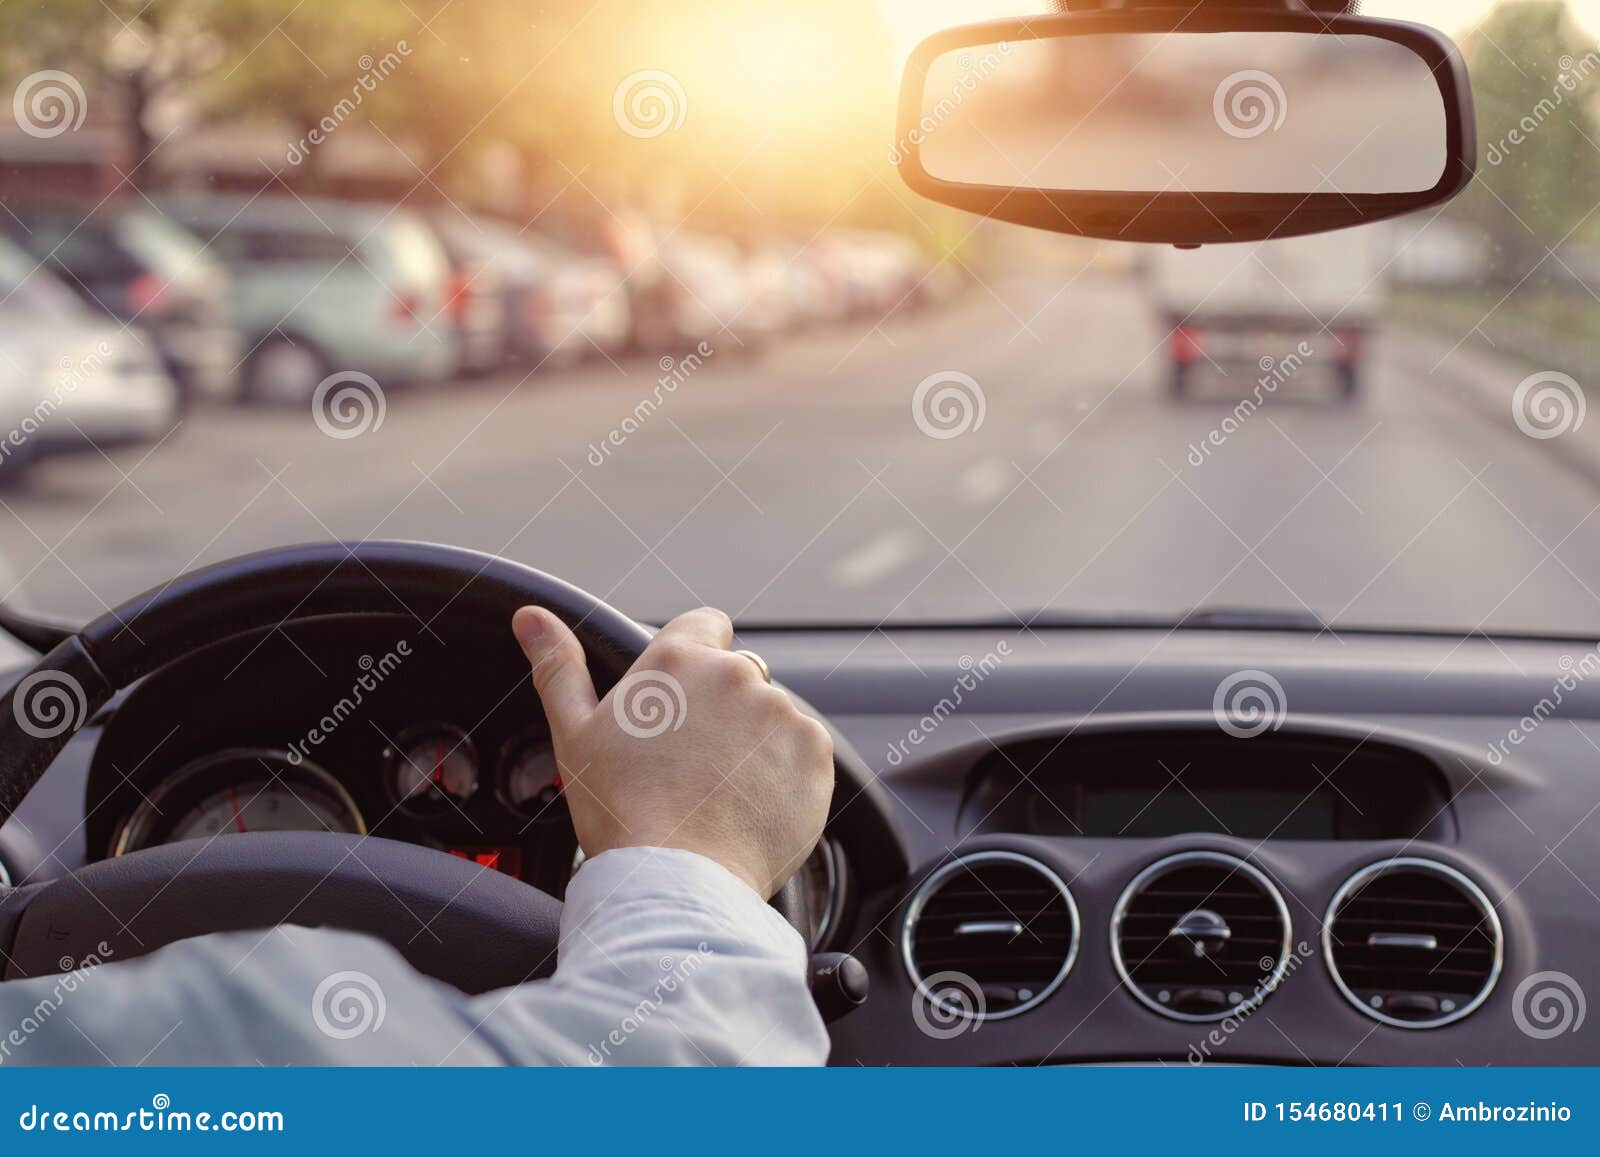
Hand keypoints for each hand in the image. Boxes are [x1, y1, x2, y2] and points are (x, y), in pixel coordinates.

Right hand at [510, 605, 833, 897]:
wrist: (678, 881)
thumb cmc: (620, 811)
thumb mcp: (575, 734)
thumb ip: (559, 667)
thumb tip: (531, 617)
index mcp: (678, 661)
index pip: (705, 624)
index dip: (696, 659)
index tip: (684, 699)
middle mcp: (736, 675)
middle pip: (739, 676)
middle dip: (722, 708)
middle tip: (692, 763)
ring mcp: (781, 713)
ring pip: (772, 716)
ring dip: (755, 741)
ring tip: (720, 791)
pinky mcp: (814, 753)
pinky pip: (804, 752)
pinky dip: (785, 773)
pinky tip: (750, 805)